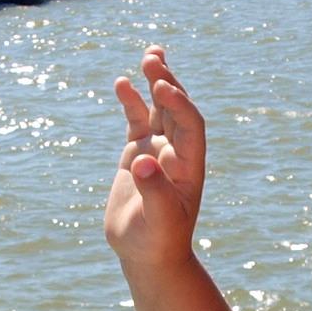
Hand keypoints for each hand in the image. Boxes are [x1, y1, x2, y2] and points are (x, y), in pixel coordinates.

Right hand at [122, 44, 207, 224]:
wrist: (148, 256)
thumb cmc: (159, 242)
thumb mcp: (159, 220)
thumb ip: (154, 191)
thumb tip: (142, 163)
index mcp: (189, 165)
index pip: (190, 125)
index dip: (179, 105)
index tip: (162, 89)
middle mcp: (176, 152)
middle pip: (176, 108)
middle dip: (167, 82)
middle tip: (153, 58)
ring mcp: (156, 151)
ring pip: (158, 108)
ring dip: (154, 82)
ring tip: (149, 54)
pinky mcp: (136, 154)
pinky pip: (136, 121)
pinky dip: (130, 102)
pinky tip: (121, 83)